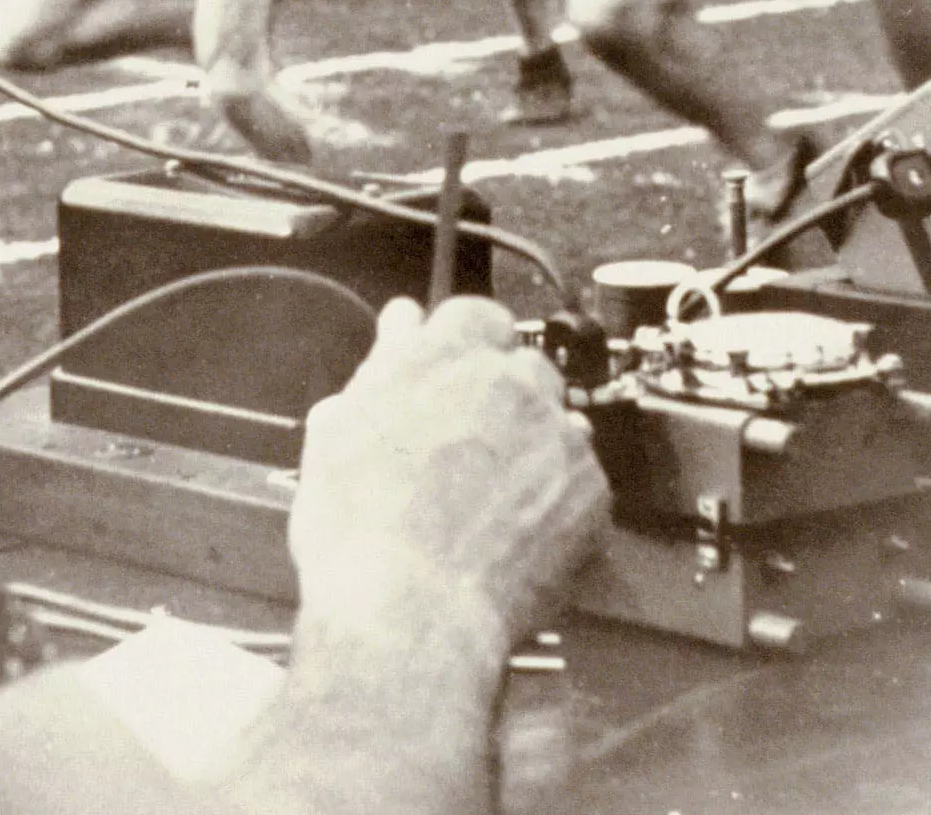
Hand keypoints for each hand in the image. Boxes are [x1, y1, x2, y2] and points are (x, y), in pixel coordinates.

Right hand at [289, 296, 609, 652]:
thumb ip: (383, 363)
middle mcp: (511, 380)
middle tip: (466, 450)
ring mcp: (557, 434)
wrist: (409, 616)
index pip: (478, 315)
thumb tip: (402, 322)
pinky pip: (580, 480)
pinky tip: (516, 533)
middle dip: (502, 397)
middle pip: (523, 366)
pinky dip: (556, 500)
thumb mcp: (341, 429)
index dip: (466, 349)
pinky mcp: (589, 491)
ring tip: (489, 501)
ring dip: (532, 446)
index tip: (453, 378)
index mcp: (449, 353)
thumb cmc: (360, 530)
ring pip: (555, 421)